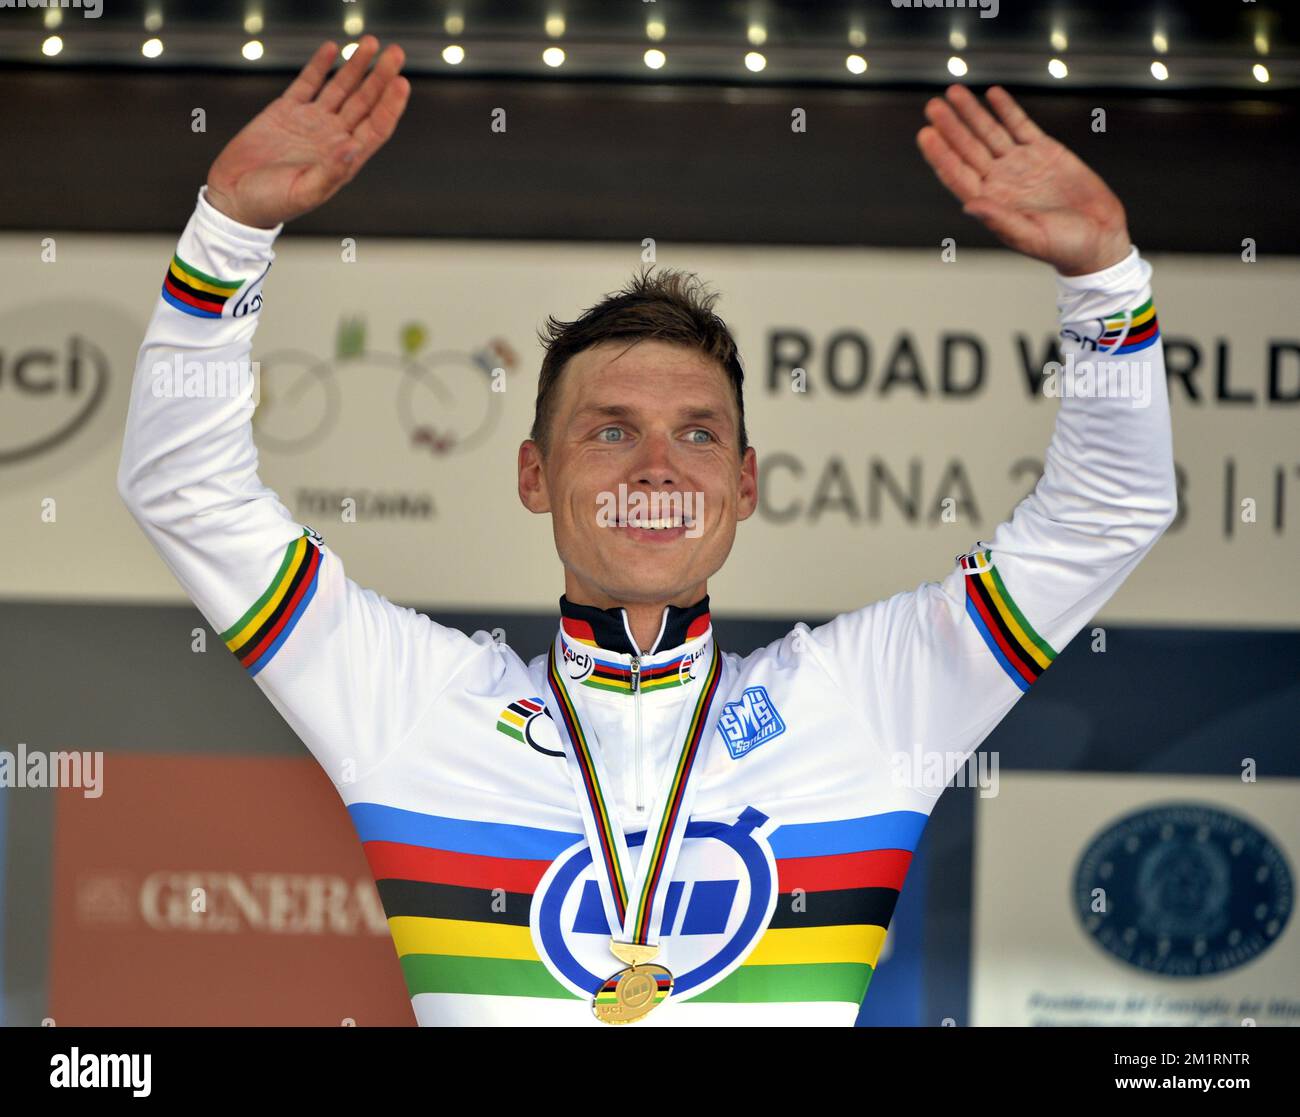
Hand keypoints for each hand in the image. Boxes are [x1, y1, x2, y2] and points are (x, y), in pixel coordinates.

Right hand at [205, 36, 409, 228]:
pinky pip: (308, 82)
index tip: (402, 83)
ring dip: (356, 66)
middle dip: (381, 78)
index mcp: (342, 159)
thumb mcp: (304, 194)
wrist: (234, 198)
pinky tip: (333, 49)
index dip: (390, 105)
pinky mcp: (286, 111)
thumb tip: (352, 147)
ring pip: (340, 88)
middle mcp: (332, 138)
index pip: (375, 127)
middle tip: (396, 54)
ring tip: (371, 44)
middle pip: (364, 102)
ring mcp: (311, 123)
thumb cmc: (270, 204)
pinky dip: (320, 65)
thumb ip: (331, 172)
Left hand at [917, 85, 1130, 275]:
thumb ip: (999, 219)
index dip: (941, 154)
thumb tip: (969, 206)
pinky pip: (1021, 125)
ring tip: (954, 93)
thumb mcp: (1030, 236)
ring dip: (972, 113)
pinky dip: (1007, 109)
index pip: (958, 175)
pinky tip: (992, 95)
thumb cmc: (1064, 247)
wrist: (1100, 238)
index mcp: (992, 202)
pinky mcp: (1045, 151)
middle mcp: (1001, 181)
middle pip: (968, 149)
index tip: (926, 134)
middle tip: (933, 106)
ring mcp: (1021, 164)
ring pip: (990, 132)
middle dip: (951, 127)